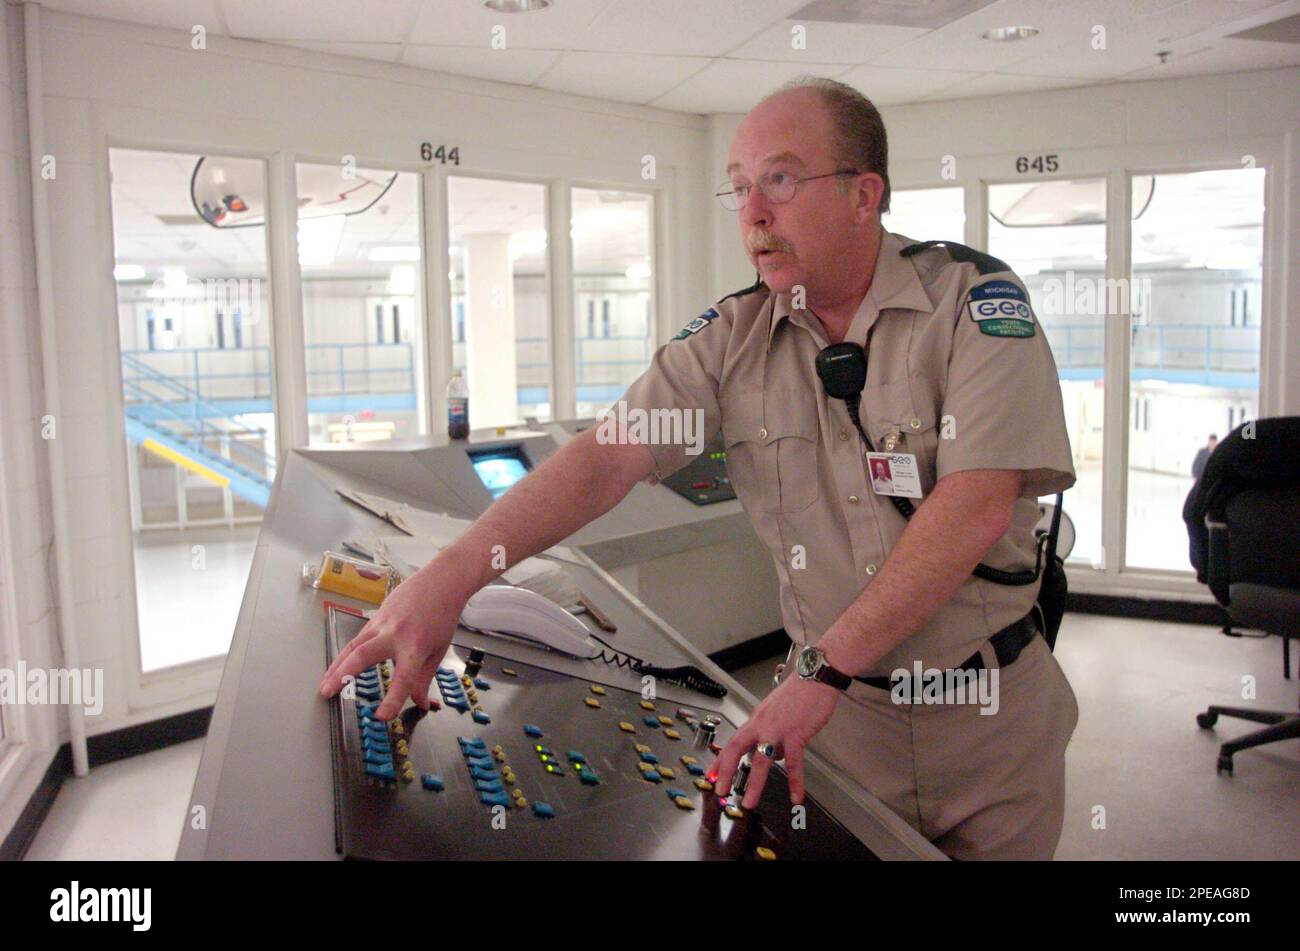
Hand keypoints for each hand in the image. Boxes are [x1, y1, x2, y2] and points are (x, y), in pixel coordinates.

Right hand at [318, 569, 467, 718]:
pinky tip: (336, 666)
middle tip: (327, 694)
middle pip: (363, 655)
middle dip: (342, 675)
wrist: (441, 581)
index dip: (392, 699)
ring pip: (353, 646)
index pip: (403, 678)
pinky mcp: (375, 617)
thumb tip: (419, 704)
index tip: (382, 716)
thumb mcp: (438, 651)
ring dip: (336, 666)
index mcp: (415, 647)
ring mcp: (382, 623)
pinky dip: (345, 654)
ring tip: (324, 685)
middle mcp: (395, 634)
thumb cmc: (442, 615)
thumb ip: (424, 680)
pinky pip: (357, 638)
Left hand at [709, 675, 839, 809]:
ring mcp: (778, 729)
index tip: (712, 775)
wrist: (815, 677)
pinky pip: (794, 763)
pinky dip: (795, 782)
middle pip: (737, 748)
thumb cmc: (799, 693)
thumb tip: (775, 756)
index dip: (721, 759)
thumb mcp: (777, 713)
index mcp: (757, 719)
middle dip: (726, 771)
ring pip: (761, 760)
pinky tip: (796, 797)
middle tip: (721, 791)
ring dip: (754, 784)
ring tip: (749, 802)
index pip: (733, 741)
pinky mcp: (796, 733)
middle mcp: (762, 724)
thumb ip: (773, 735)